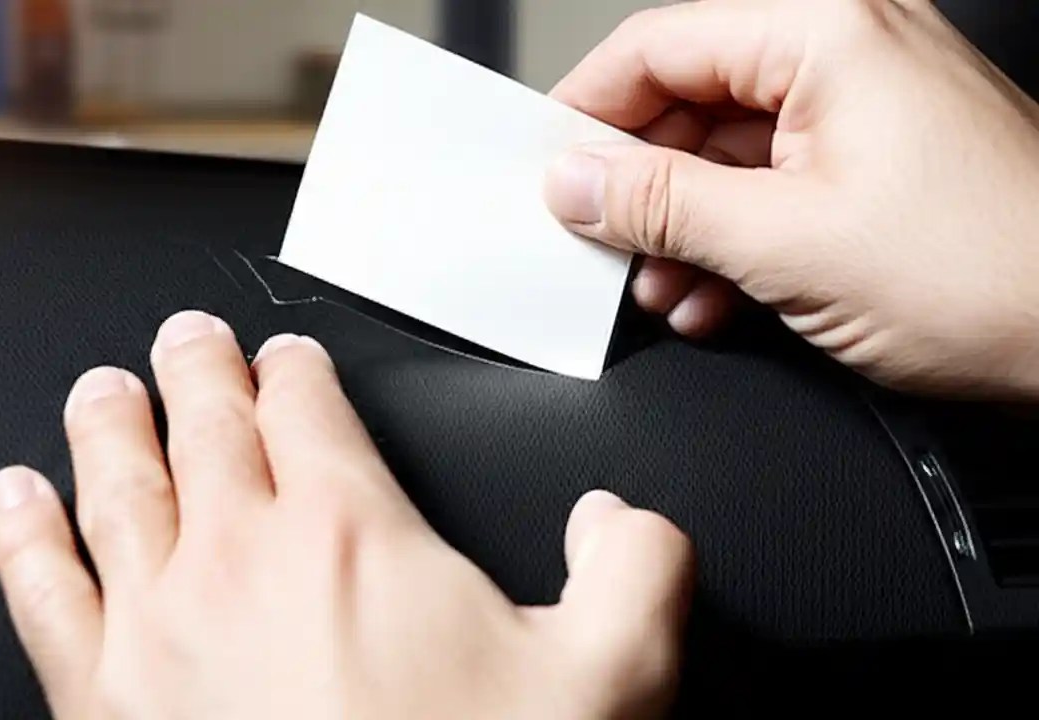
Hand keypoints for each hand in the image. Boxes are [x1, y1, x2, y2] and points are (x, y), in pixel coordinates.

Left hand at [0, 311, 693, 718]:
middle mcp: (243, 559)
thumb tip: (619, 519)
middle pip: (207, 424)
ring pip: (119, 483)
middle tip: (186, 338)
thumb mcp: (610, 680)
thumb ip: (635, 571)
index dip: (297, 371)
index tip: (288, 359)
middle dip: (197, 369)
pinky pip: (43, 588)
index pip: (309, 410)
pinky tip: (16, 499)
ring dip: (110, 424)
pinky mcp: (100, 699)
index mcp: (353, 535)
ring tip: (103, 389)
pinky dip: (24, 532)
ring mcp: (160, 625)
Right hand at [544, 0, 1038, 398]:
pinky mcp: (878, 163)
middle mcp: (849, 52)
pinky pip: (772, 183)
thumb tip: (577, 182)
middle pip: (688, 98)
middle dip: (639, 184)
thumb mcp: (786, 243)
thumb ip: (662, 204)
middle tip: (600, 242)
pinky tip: (713, 294)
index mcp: (828, 33)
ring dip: (682, 225)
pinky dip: (732, 239)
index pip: (658, 46)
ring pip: (726, 150)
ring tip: (664, 286)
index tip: (546, 169)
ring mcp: (867, 107)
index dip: (586, 111)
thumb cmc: (995, 276)